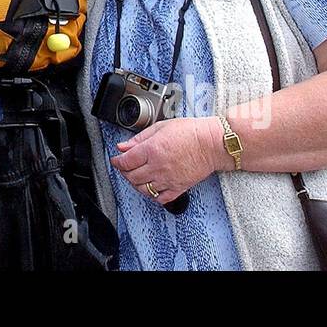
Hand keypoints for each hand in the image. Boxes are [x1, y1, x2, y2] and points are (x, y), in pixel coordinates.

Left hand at [109, 117, 223, 206]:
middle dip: (124, 172)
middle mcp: (158, 167)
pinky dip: (152, 195)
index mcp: (152, 150)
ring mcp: (167, 179)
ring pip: (143, 189)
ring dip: (136, 184)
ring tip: (137, 176)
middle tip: (125, 167)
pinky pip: (160, 198)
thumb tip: (123, 146)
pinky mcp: (178, 188)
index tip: (116, 160)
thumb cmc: (190, 132)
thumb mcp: (160, 127)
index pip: (125, 162)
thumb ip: (139, 138)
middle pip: (131, 176)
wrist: (211, 143)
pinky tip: (152, 188)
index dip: (117, 161)